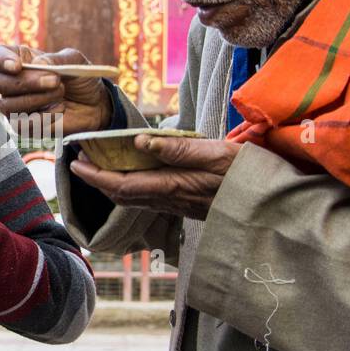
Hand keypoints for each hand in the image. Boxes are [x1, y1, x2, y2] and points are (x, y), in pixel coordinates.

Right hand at [0, 44, 113, 139]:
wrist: (94, 104)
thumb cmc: (79, 78)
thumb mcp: (74, 61)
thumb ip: (55, 59)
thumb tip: (36, 65)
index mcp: (19, 59)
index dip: (0, 60)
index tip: (17, 66)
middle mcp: (11, 82)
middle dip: (27, 83)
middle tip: (55, 81)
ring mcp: (15, 105)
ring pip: (8, 105)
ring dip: (38, 99)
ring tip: (60, 94)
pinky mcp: (23, 126)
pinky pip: (21, 125)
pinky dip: (43, 118)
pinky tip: (59, 110)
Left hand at [68, 134, 241, 220]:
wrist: (275, 207)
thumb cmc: (251, 175)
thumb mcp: (219, 154)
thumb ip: (179, 149)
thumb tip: (139, 142)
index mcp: (174, 186)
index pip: (122, 185)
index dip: (95, 176)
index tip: (74, 162)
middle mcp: (172, 200)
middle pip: (123, 196)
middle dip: (97, 181)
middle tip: (78, 162)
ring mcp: (180, 205)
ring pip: (134, 199)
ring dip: (111, 184)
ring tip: (98, 166)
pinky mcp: (188, 205)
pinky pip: (149, 198)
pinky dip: (131, 186)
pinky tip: (132, 174)